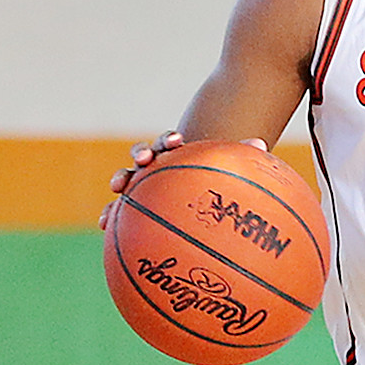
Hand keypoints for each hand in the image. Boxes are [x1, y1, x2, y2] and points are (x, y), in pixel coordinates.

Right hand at [100, 131, 267, 227]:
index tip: (177, 142)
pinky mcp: (133, 205)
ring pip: (128, 178)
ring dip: (121, 178)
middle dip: (142, 153)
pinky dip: (110, 213)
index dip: (168, 141)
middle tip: (145, 159)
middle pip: (144, 155)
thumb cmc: (215, 188)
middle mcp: (156, 167)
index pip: (168, 144)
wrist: (198, 203)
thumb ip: (242, 160)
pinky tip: (104, 224)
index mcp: (176, 158)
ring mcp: (142, 186)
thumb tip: (260, 144)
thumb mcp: (227, 175)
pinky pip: (119, 208)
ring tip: (119, 187)